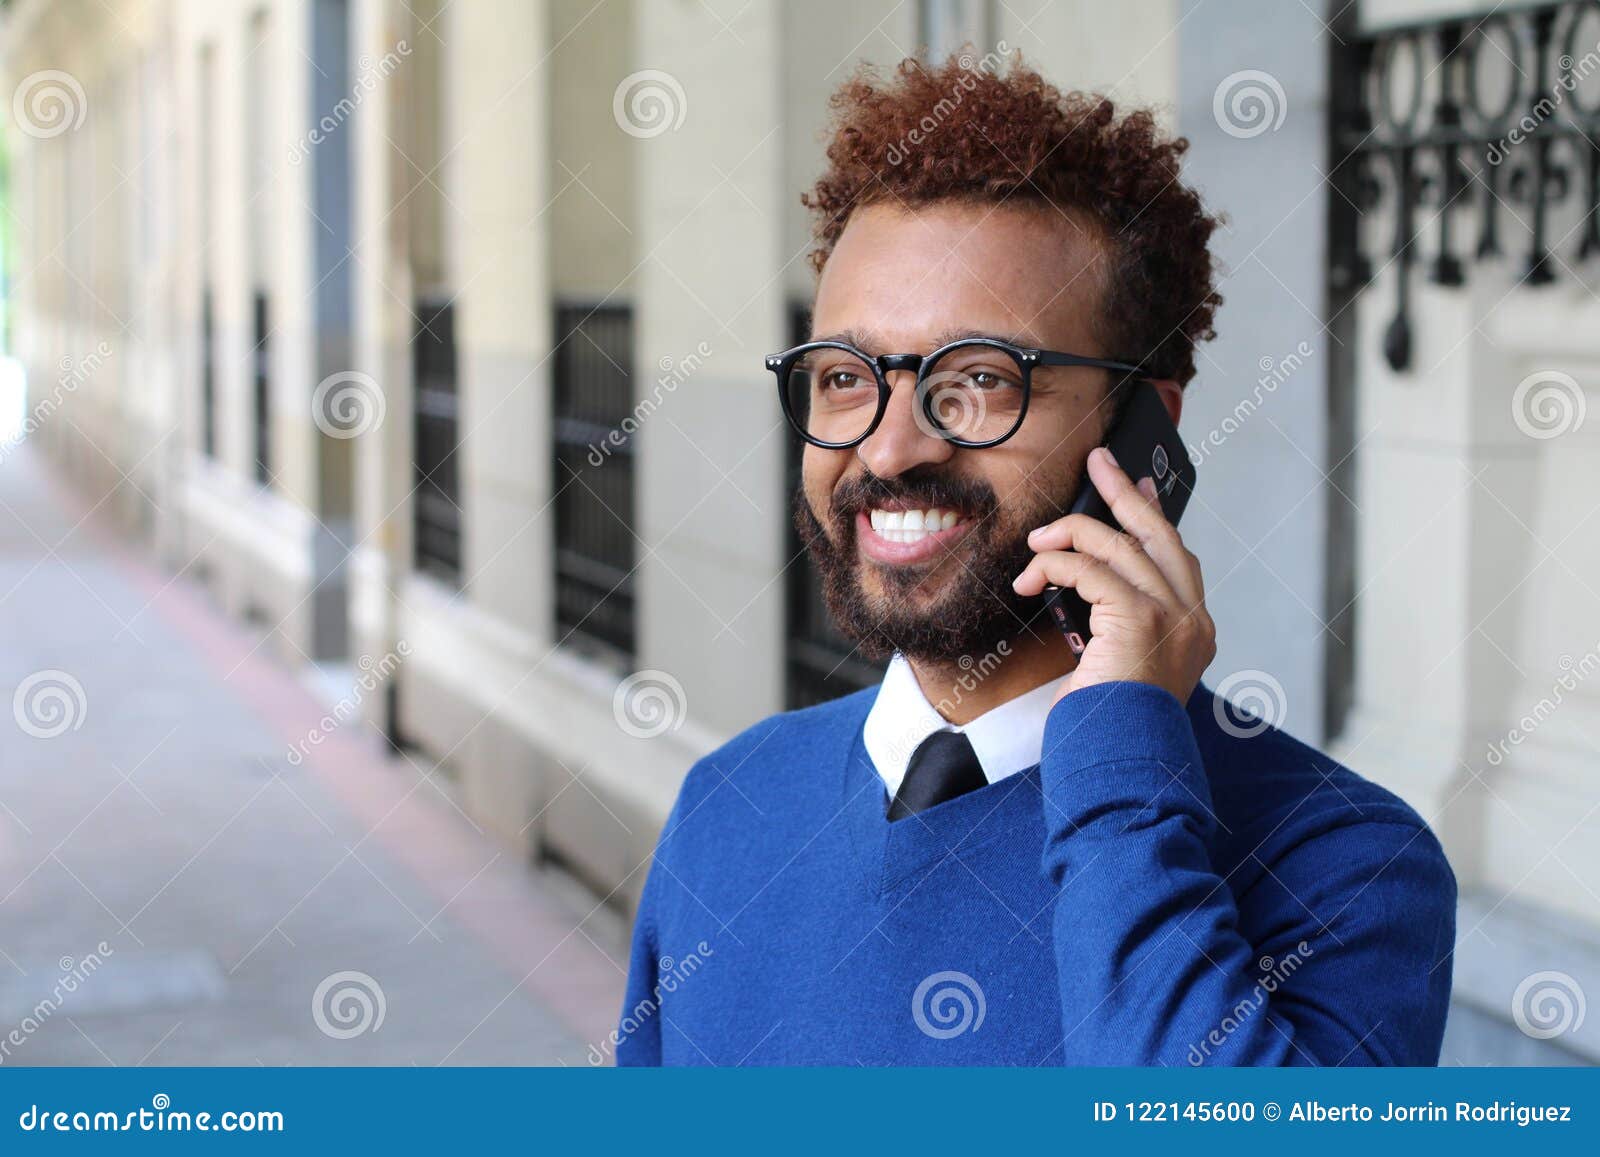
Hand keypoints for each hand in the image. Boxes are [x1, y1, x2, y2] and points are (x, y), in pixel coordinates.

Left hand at [1012, 446, 1215, 705]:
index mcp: (1194, 632)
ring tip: (1036, 541)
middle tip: (1099, 462)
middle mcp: (1193, 620)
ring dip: (1069, 536)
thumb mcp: (1120, 667)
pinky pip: (1090, 571)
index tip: (1137, 488)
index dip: (1154, 517)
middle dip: (1123, 493)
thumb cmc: (1110, 724)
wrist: (1120, 762)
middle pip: (1158, 535)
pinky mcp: (1142, 620)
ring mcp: (1173, 618)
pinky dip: (1054, 567)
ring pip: (1119, 547)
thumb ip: (1119, 626)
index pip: (1178, 558)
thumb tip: (1090, 582)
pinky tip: (1029, 580)